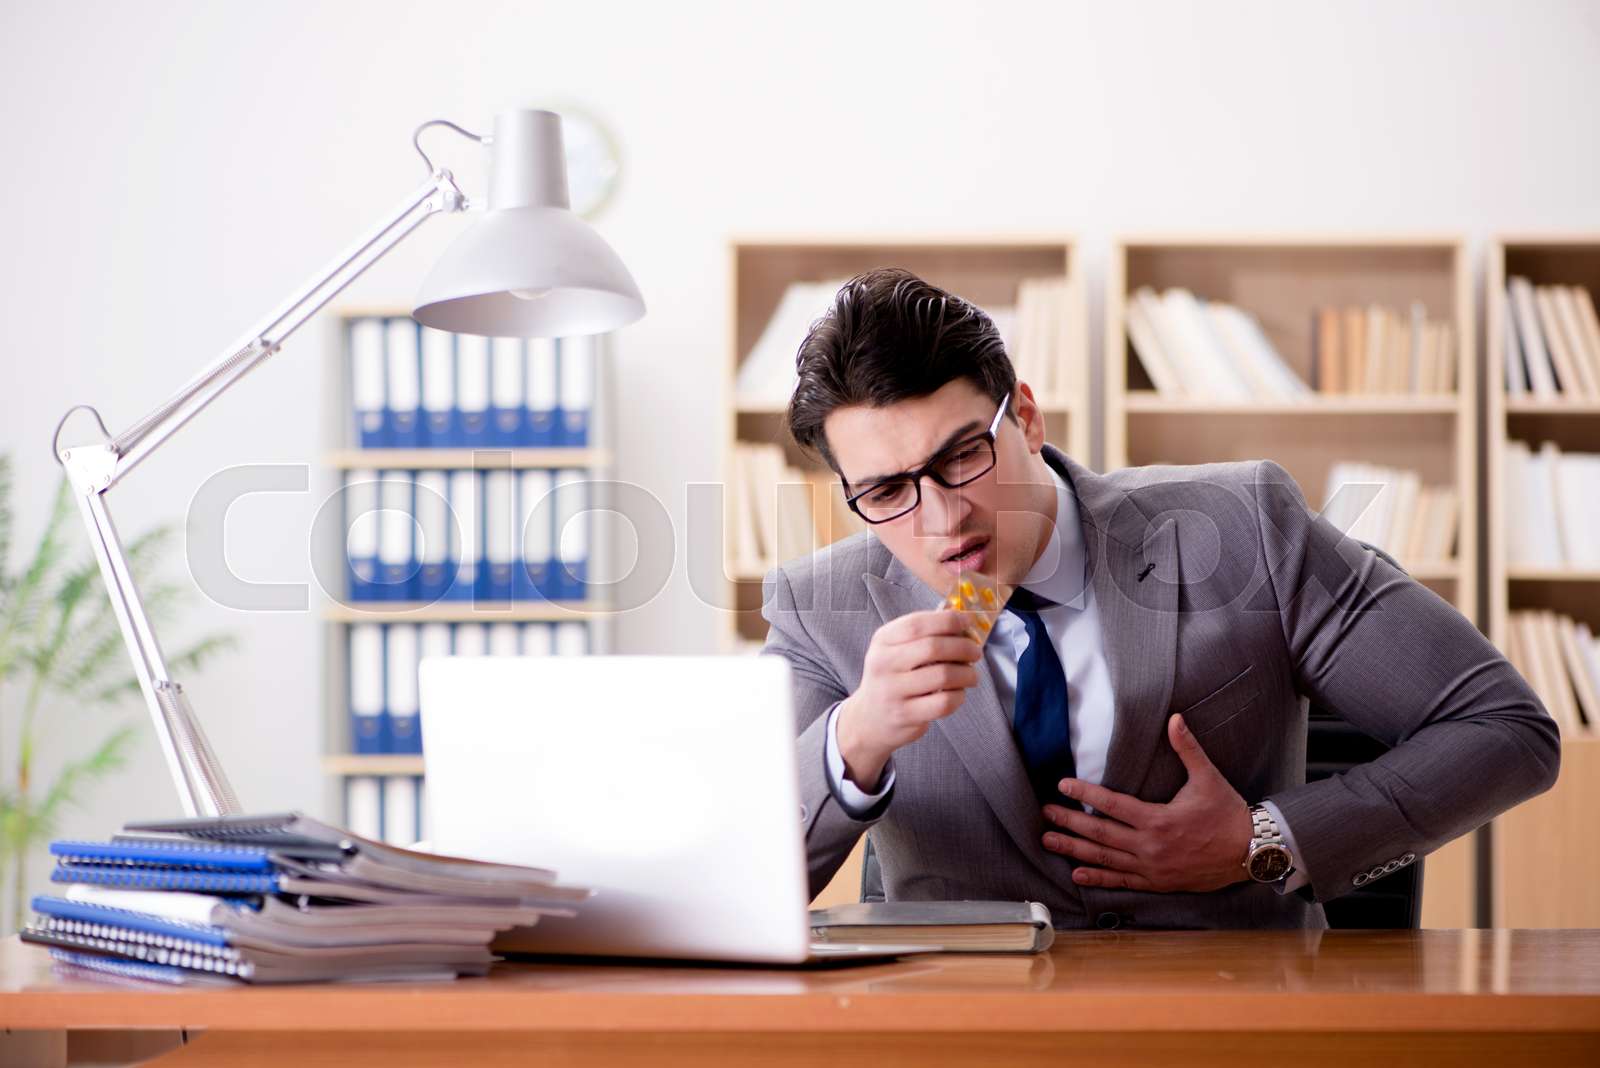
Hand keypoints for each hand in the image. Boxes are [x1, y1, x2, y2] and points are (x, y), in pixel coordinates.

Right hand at [836, 609, 984, 790]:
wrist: (869, 719)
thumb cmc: (892, 677)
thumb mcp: (895, 650)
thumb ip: (923, 635)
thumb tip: (962, 623)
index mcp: (882, 641)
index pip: (916, 624)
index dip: (947, 621)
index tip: (967, 622)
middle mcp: (883, 664)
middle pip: (932, 648)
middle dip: (963, 647)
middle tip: (975, 652)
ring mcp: (892, 691)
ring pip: (943, 676)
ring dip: (967, 674)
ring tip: (971, 675)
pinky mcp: (905, 715)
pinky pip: (943, 703)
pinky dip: (959, 696)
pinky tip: (958, 694)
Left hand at [1039, 713, 1252, 891]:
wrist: (1250, 853)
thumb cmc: (1228, 813)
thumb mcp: (1208, 778)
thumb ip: (1187, 748)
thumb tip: (1175, 718)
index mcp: (1158, 819)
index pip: (1112, 804)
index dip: (1085, 794)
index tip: (1062, 785)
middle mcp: (1149, 846)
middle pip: (1100, 833)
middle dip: (1069, 823)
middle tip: (1045, 814)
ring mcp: (1151, 868)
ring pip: (1105, 859)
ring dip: (1074, 850)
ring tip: (1048, 842)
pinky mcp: (1156, 882)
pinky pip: (1122, 881)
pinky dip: (1098, 879)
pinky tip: (1077, 875)